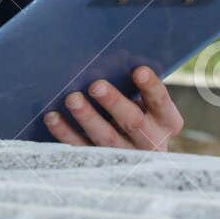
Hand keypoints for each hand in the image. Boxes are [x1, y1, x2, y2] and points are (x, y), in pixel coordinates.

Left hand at [42, 66, 182, 150]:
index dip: (151, 87)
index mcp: (167, 121)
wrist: (136, 152)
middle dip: (114, 103)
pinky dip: (65, 132)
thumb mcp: (146, 102)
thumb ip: (134, 85)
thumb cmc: (138, 110)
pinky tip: (53, 117)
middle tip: (96, 85)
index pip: (161, 102)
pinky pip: (81, 148)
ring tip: (72, 99)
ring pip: (106, 138)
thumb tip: (111, 56)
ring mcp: (126, 156)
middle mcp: (151, 141)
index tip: (139, 70)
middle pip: (133, 122)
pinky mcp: (100, 162)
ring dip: (88, 118)